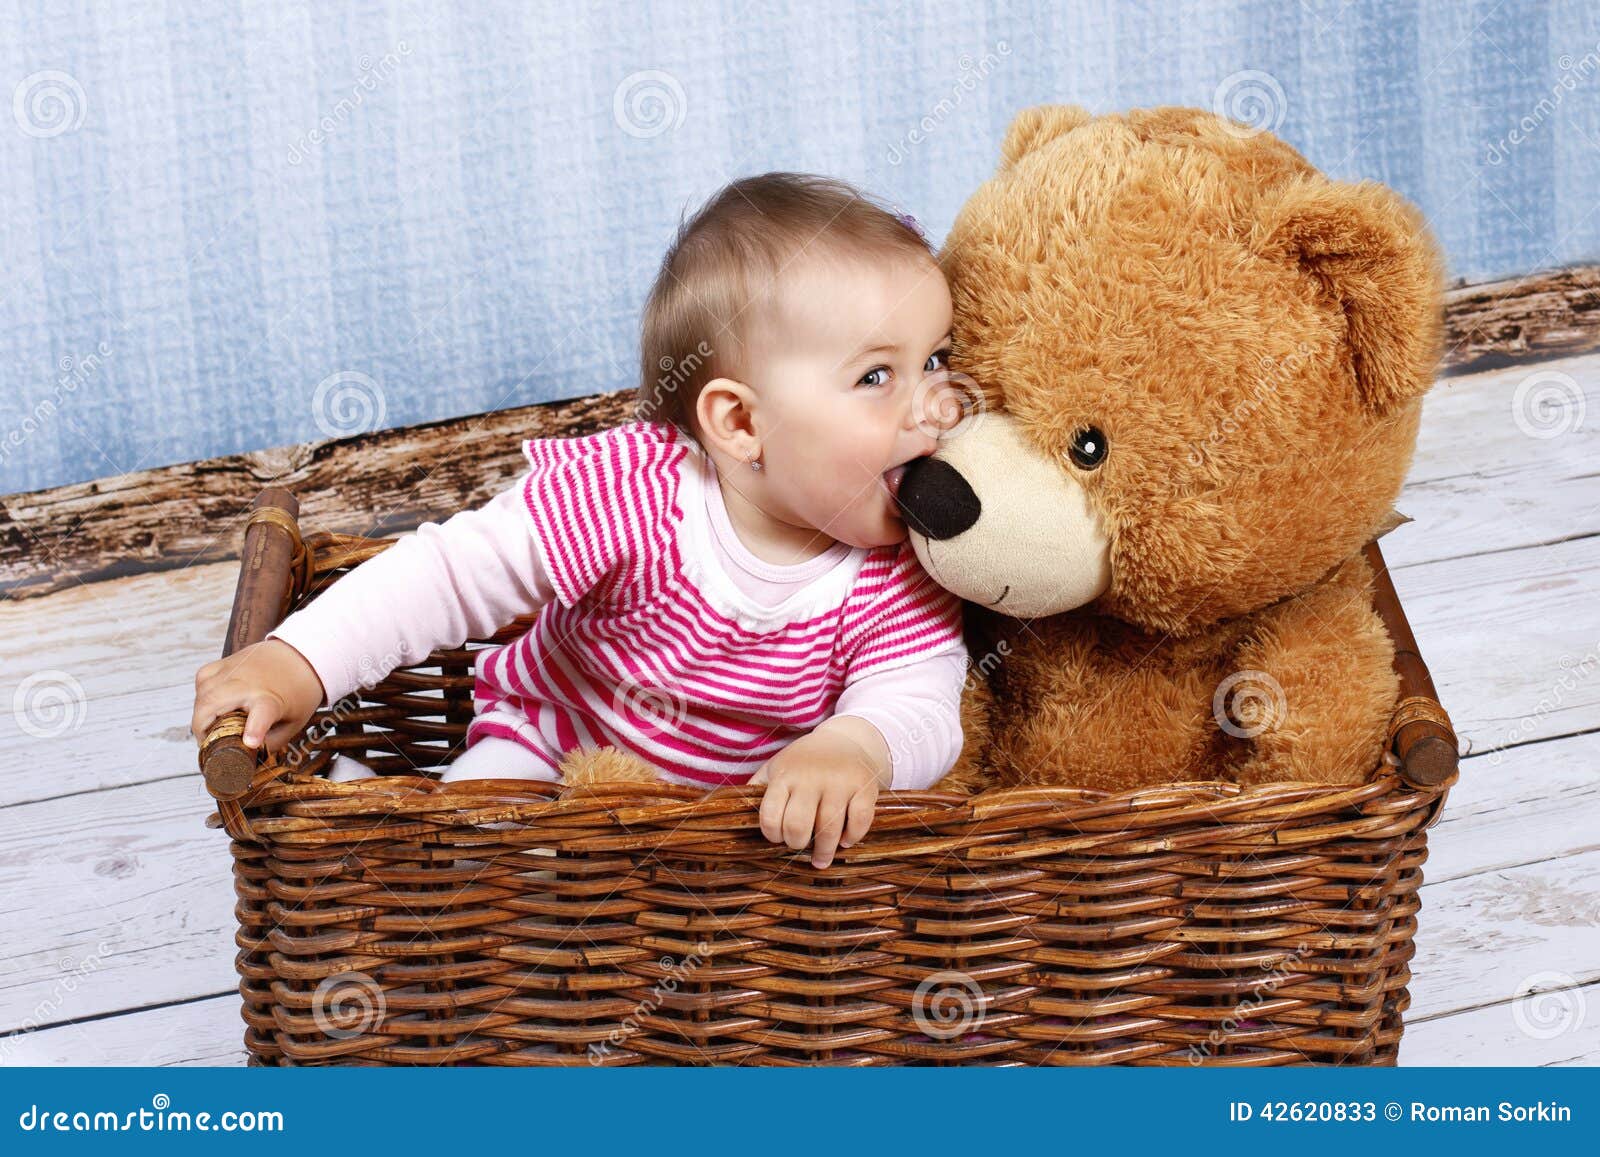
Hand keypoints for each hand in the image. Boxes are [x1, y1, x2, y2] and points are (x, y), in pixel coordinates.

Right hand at [191, 639, 326, 756]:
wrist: (299, 654)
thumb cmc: (297, 691)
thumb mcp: (293, 723)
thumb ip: (271, 743)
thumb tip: (249, 758)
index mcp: (269, 700)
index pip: (261, 715)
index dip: (254, 730)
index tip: (250, 743)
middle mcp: (245, 684)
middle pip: (209, 708)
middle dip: (203, 732)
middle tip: (211, 745)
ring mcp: (231, 671)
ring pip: (200, 697)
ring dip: (201, 716)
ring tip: (214, 727)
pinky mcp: (222, 663)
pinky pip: (201, 682)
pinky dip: (202, 696)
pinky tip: (213, 704)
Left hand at [751, 717, 891, 868]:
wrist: (846, 739)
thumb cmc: (804, 761)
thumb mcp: (777, 766)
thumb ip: (757, 787)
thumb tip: (730, 811)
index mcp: (785, 776)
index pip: (769, 816)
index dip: (771, 834)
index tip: (777, 838)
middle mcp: (811, 778)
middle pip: (797, 826)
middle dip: (796, 843)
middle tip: (799, 844)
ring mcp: (840, 782)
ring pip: (829, 829)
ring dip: (824, 852)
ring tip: (821, 860)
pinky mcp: (865, 787)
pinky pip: (859, 821)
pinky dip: (852, 837)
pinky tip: (845, 841)